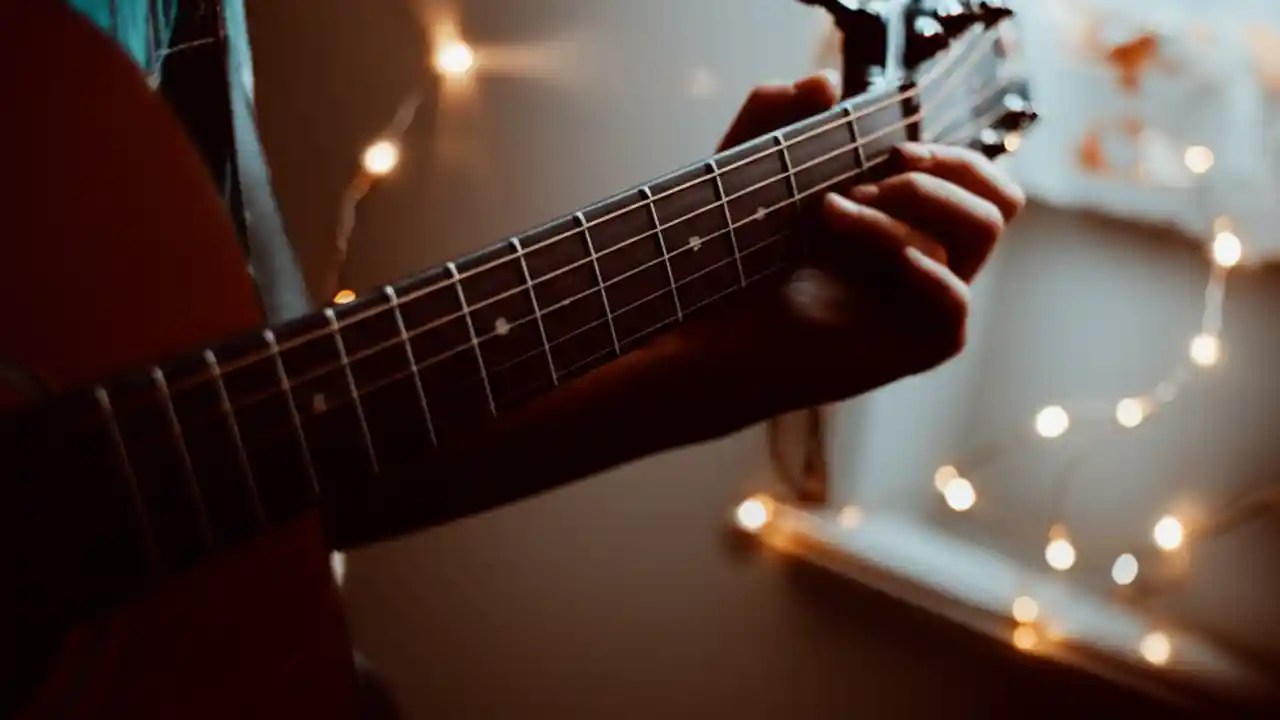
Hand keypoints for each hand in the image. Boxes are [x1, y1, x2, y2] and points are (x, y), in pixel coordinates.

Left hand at [673, 71, 1025, 425]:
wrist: (711, 330)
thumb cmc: (735, 262)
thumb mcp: (748, 173)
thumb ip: (772, 116)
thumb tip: (823, 83)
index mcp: (908, 220)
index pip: (976, 179)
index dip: (950, 154)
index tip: (890, 147)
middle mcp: (928, 260)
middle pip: (1000, 201)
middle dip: (947, 171)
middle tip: (881, 173)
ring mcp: (928, 304)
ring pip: (978, 233)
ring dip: (912, 207)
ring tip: (835, 210)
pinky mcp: (921, 346)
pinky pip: (956, 302)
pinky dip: (929, 270)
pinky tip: (891, 256)